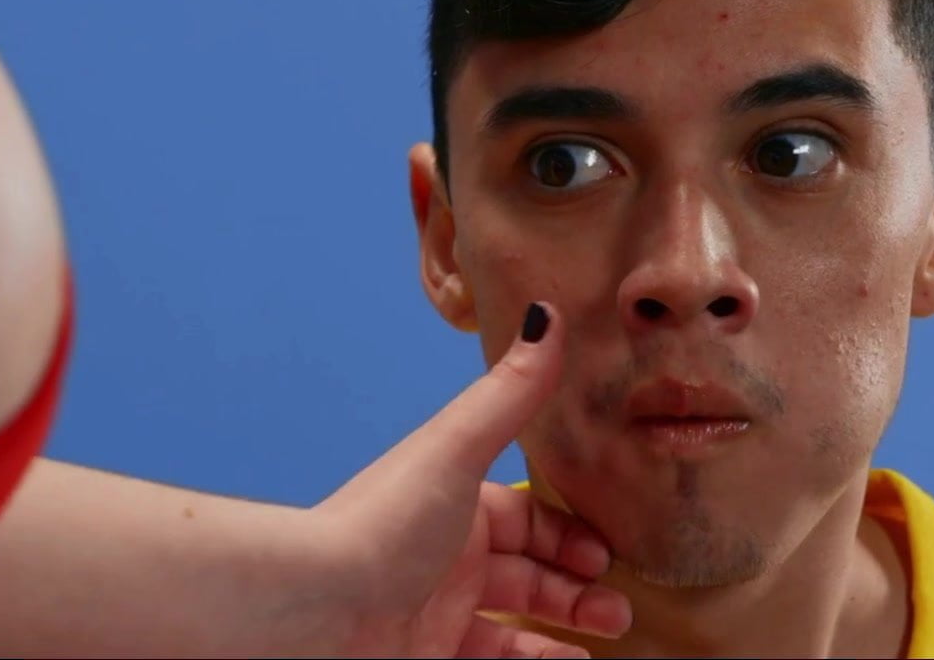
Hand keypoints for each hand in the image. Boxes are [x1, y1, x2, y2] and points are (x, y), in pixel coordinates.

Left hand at [314, 303, 629, 657]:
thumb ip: (510, 393)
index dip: (567, 532)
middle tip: (616, 604)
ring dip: (567, 625)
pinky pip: (497, 659)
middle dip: (578, 583)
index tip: (605, 551)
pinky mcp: (430, 656)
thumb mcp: (457, 451)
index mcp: (453, 502)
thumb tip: (548, 310)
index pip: (524, 515)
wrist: (317, 609)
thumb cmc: (383, 524)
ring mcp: (436, 610)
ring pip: (517, 619)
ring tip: (610, 630)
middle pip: (528, 568)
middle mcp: (446, 555)